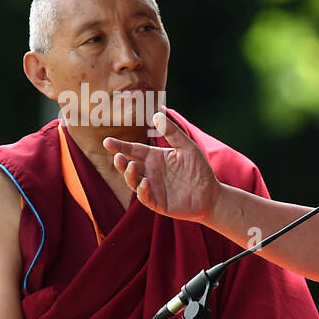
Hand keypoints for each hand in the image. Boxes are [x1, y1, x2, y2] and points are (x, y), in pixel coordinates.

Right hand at [104, 110, 221, 220]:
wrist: (212, 194)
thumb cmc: (199, 170)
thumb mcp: (187, 147)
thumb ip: (172, 133)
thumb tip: (156, 115)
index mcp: (154, 158)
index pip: (133, 150)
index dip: (119, 146)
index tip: (107, 142)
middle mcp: (150, 172)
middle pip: (128, 166)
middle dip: (120, 162)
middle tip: (118, 156)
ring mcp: (152, 188)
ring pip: (133, 181)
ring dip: (129, 174)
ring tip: (132, 166)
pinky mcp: (158, 203)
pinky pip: (145, 197)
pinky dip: (142, 191)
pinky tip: (145, 183)